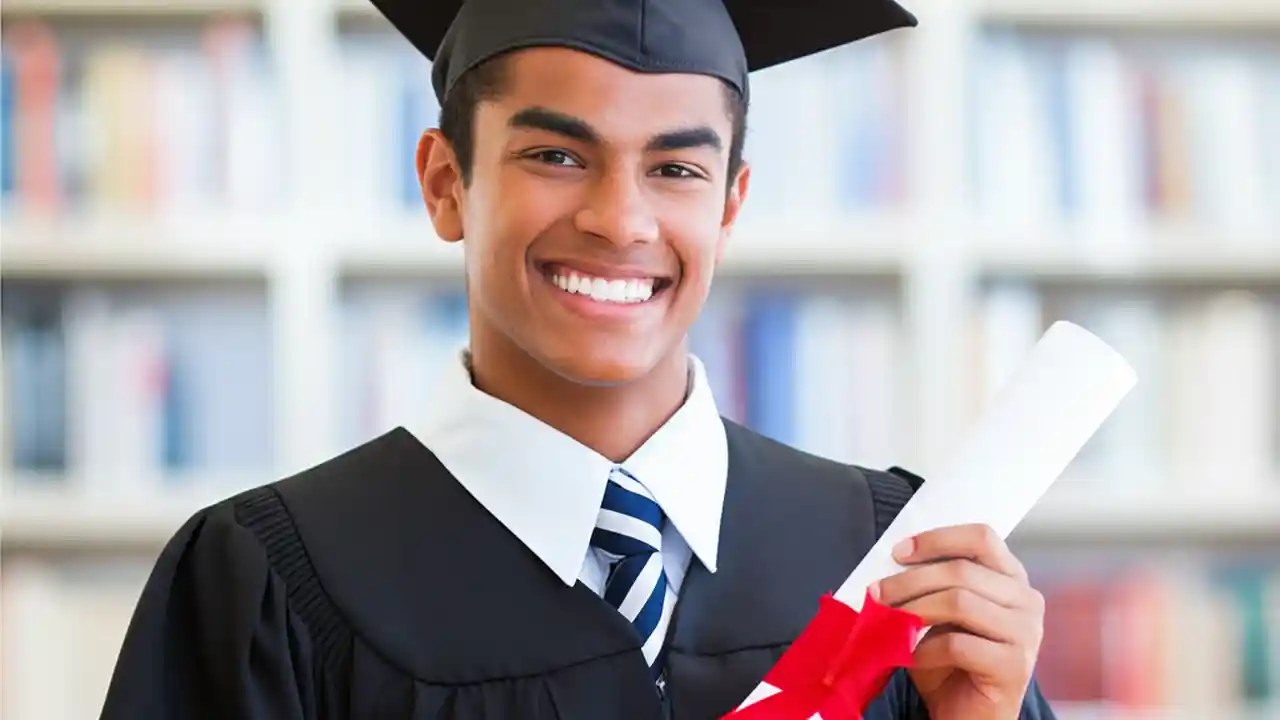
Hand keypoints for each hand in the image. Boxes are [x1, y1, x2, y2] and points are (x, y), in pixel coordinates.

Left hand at [869, 524, 1043, 719]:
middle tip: (877, 592)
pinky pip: (958, 644)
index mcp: (1011, 578)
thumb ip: (929, 585)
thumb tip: (889, 563)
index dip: (938, 539)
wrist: (967, 714)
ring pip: (960, 602)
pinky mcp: (1014, 666)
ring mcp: (1025, 633)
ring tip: (887, 620)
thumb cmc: (951, 660)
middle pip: (962, 571)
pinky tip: (909, 655)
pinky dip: (924, 647)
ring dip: (914, 609)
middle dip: (910, 580)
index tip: (898, 552)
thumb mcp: (939, 613)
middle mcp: (1026, 600)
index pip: (981, 538)